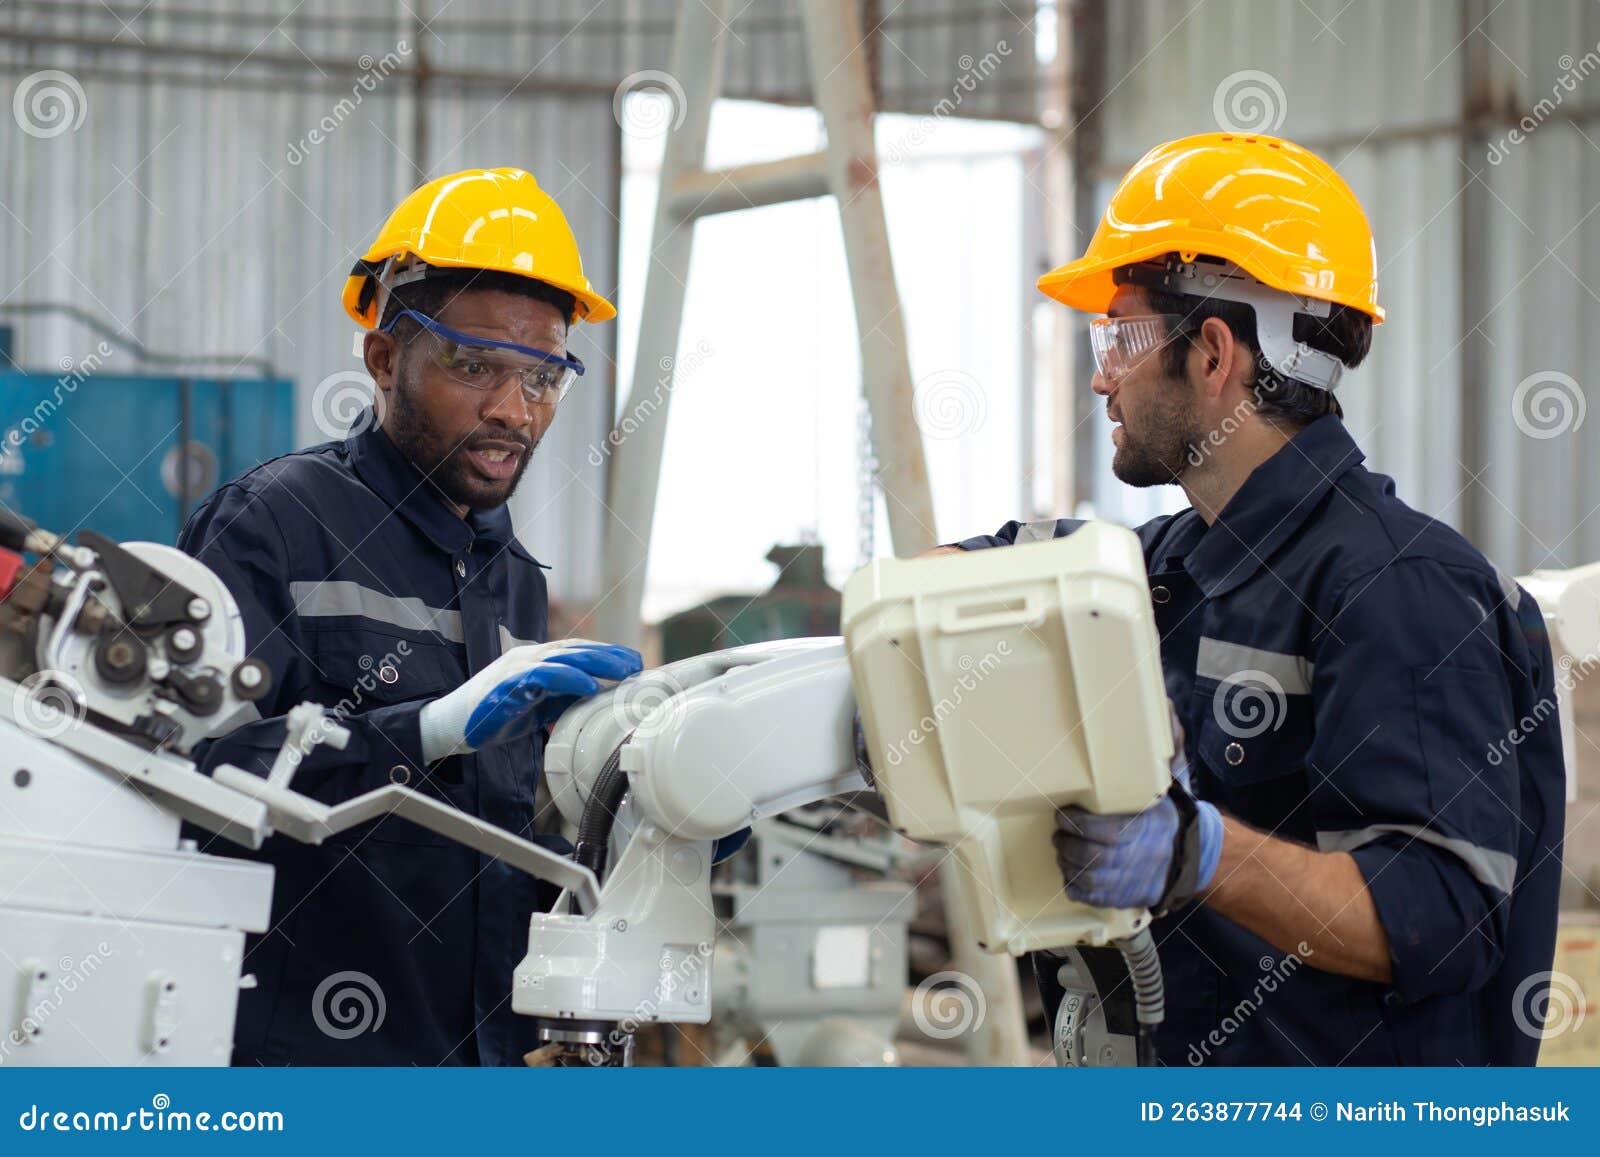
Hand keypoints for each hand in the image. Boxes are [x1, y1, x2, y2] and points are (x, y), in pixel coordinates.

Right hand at [420, 639, 641, 760]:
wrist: (450, 726)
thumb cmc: (493, 715)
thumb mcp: (536, 706)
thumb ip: (561, 698)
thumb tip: (595, 698)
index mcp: (534, 661)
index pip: (576, 650)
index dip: (606, 654)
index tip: (633, 662)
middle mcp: (527, 657)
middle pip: (576, 649)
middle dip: (609, 655)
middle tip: (637, 664)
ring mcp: (516, 668)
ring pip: (564, 657)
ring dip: (597, 662)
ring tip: (623, 671)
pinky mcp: (508, 684)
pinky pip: (543, 677)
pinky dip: (569, 679)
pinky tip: (590, 686)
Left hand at [1052, 707, 1222, 911]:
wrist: (1195, 858)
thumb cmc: (1174, 816)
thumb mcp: (1174, 780)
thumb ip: (1167, 747)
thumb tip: (1163, 708)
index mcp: (1143, 827)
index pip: (1102, 830)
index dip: (1076, 823)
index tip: (1064, 813)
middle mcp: (1134, 856)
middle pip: (1088, 855)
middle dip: (1066, 842)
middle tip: (1059, 830)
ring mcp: (1128, 880)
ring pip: (1085, 876)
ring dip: (1067, 861)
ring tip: (1063, 847)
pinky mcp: (1123, 897)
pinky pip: (1090, 896)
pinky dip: (1075, 885)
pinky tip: (1071, 872)